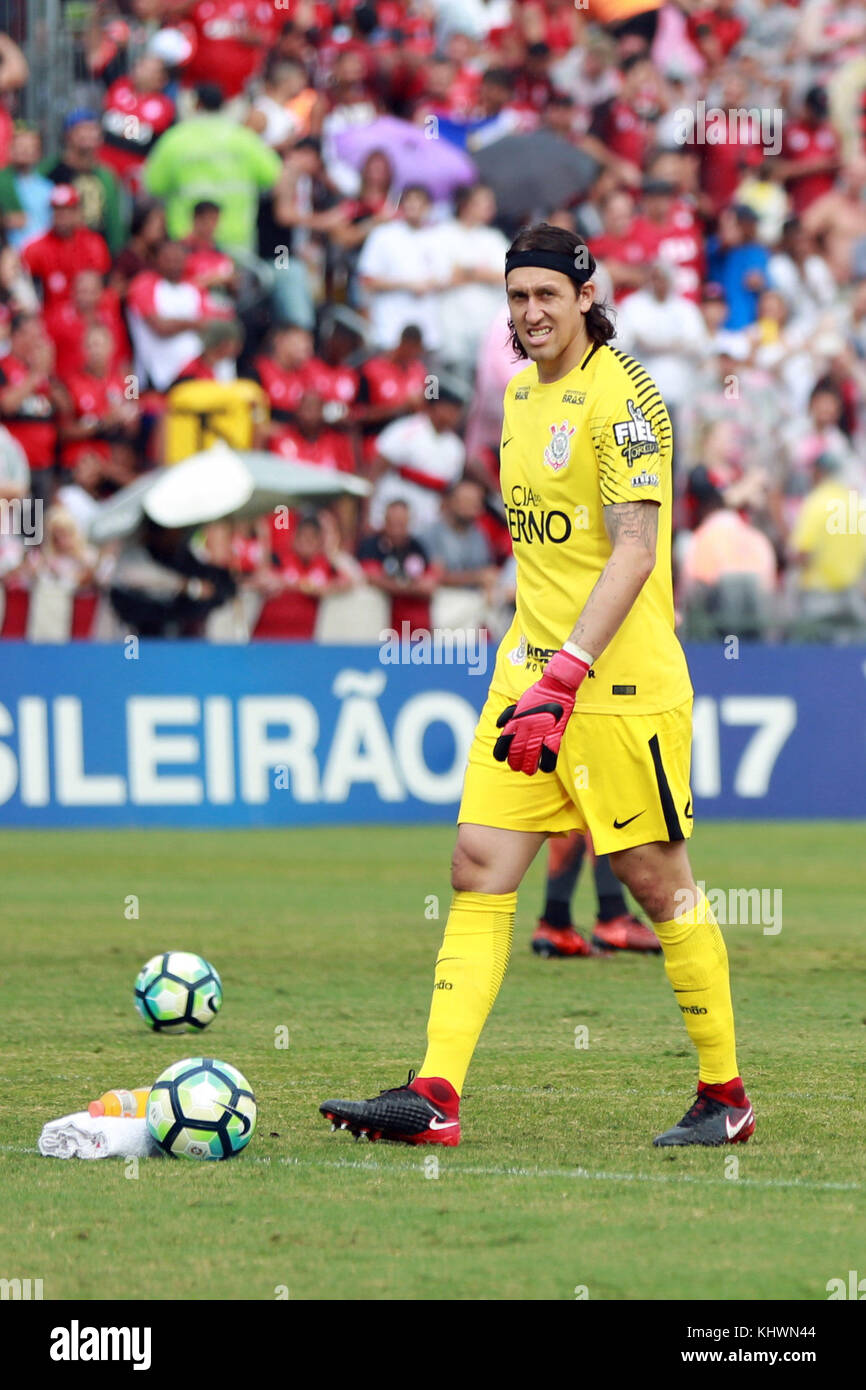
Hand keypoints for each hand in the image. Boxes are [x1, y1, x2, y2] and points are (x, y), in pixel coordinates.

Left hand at [493, 648, 589, 775]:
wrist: (555, 686)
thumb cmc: (537, 694)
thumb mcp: (518, 703)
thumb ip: (508, 715)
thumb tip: (499, 725)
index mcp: (515, 722)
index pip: (502, 743)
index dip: (501, 754)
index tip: (503, 759)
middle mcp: (525, 729)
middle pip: (516, 754)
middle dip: (515, 764)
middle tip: (518, 768)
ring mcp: (540, 732)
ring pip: (531, 757)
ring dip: (529, 767)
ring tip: (529, 771)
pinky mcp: (554, 734)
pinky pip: (550, 754)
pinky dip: (547, 764)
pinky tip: (545, 767)